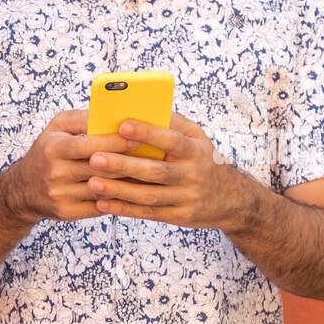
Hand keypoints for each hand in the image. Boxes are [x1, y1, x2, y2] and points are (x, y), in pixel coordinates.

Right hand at [10, 110, 141, 221]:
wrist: (23, 190)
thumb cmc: (47, 152)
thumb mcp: (56, 128)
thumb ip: (81, 119)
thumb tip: (112, 114)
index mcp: (53, 149)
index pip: (88, 145)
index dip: (115, 142)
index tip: (139, 137)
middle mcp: (55, 174)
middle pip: (100, 168)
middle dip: (128, 161)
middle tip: (153, 156)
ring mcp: (61, 196)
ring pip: (104, 188)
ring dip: (129, 182)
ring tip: (149, 173)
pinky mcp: (67, 212)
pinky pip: (100, 205)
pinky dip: (119, 198)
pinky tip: (134, 190)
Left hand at [86, 114, 252, 228]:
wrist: (231, 199)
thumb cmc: (203, 161)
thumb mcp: (198, 139)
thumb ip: (173, 125)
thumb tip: (141, 107)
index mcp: (196, 150)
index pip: (172, 140)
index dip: (148, 133)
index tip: (122, 125)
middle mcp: (193, 175)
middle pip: (155, 171)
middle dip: (124, 165)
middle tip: (95, 158)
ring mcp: (186, 198)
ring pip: (148, 196)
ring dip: (119, 190)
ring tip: (92, 182)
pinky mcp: (179, 216)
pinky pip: (148, 213)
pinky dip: (124, 209)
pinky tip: (102, 203)